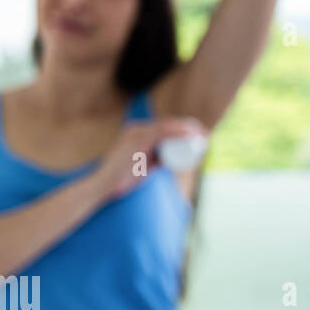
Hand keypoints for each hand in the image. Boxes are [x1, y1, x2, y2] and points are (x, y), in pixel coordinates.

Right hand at [88, 116, 207, 201]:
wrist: (102, 185)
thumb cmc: (121, 179)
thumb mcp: (142, 166)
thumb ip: (152, 161)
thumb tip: (167, 160)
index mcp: (137, 132)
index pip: (166, 126)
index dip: (186, 129)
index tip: (201, 138)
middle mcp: (136, 129)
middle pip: (169, 124)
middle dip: (191, 128)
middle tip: (206, 139)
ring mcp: (135, 133)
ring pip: (168, 126)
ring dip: (189, 128)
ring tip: (204, 137)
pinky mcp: (137, 140)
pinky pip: (162, 131)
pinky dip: (179, 131)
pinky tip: (192, 134)